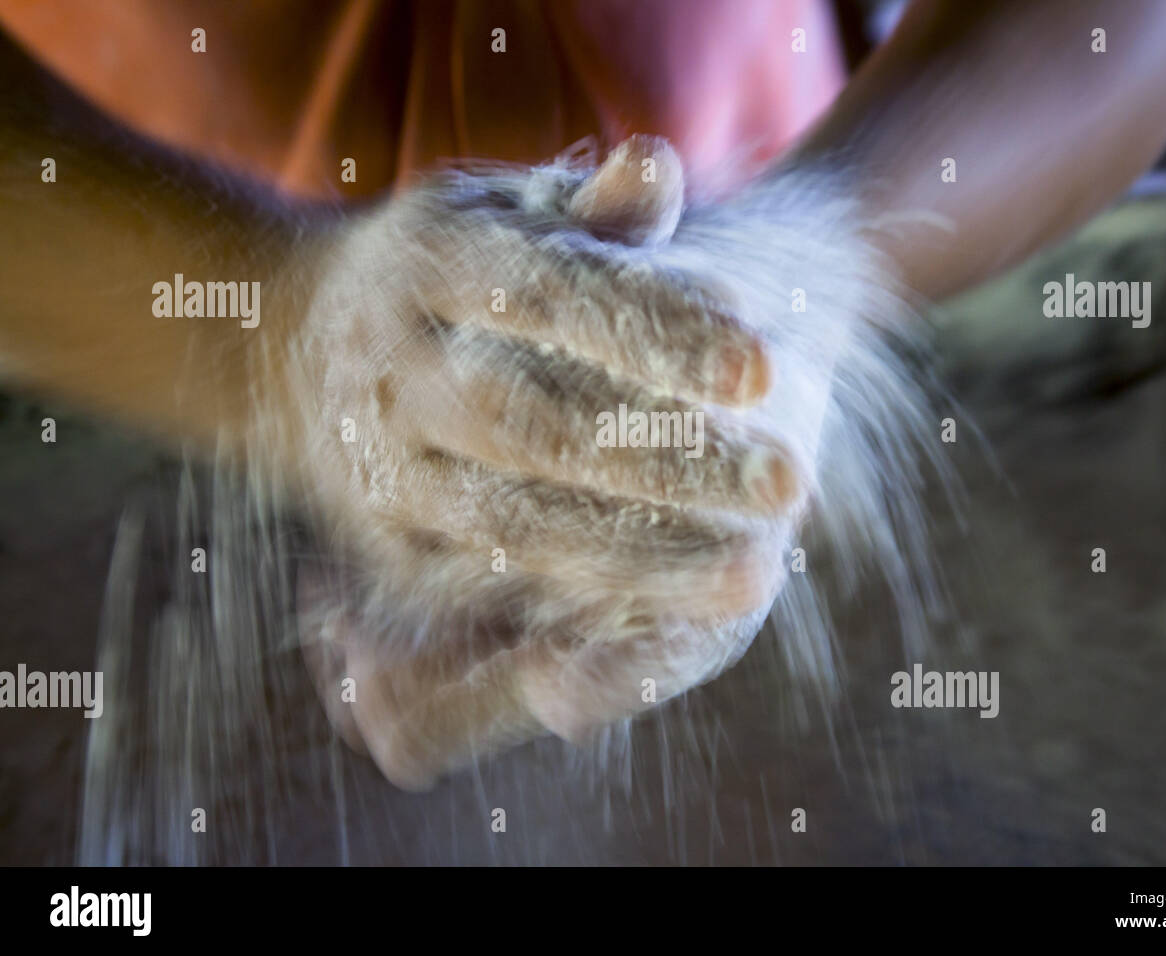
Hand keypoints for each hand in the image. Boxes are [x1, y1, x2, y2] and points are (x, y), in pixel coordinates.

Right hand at [295, 143, 890, 789]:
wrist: (295, 341)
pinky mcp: (388, 536)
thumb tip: (657, 165)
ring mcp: (381, 462)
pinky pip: (490, 579)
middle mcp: (394, 366)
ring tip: (751, 573)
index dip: (658, 333)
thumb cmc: (451, 263)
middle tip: (788, 486)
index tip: (764, 371)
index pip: (553, 295)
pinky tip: (674, 603)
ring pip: (514, 519)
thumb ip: (593, 208)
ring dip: (639, 552)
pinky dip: (581, 595)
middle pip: (536, 424)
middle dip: (668, 462)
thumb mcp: (511, 211)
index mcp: (430, 261)